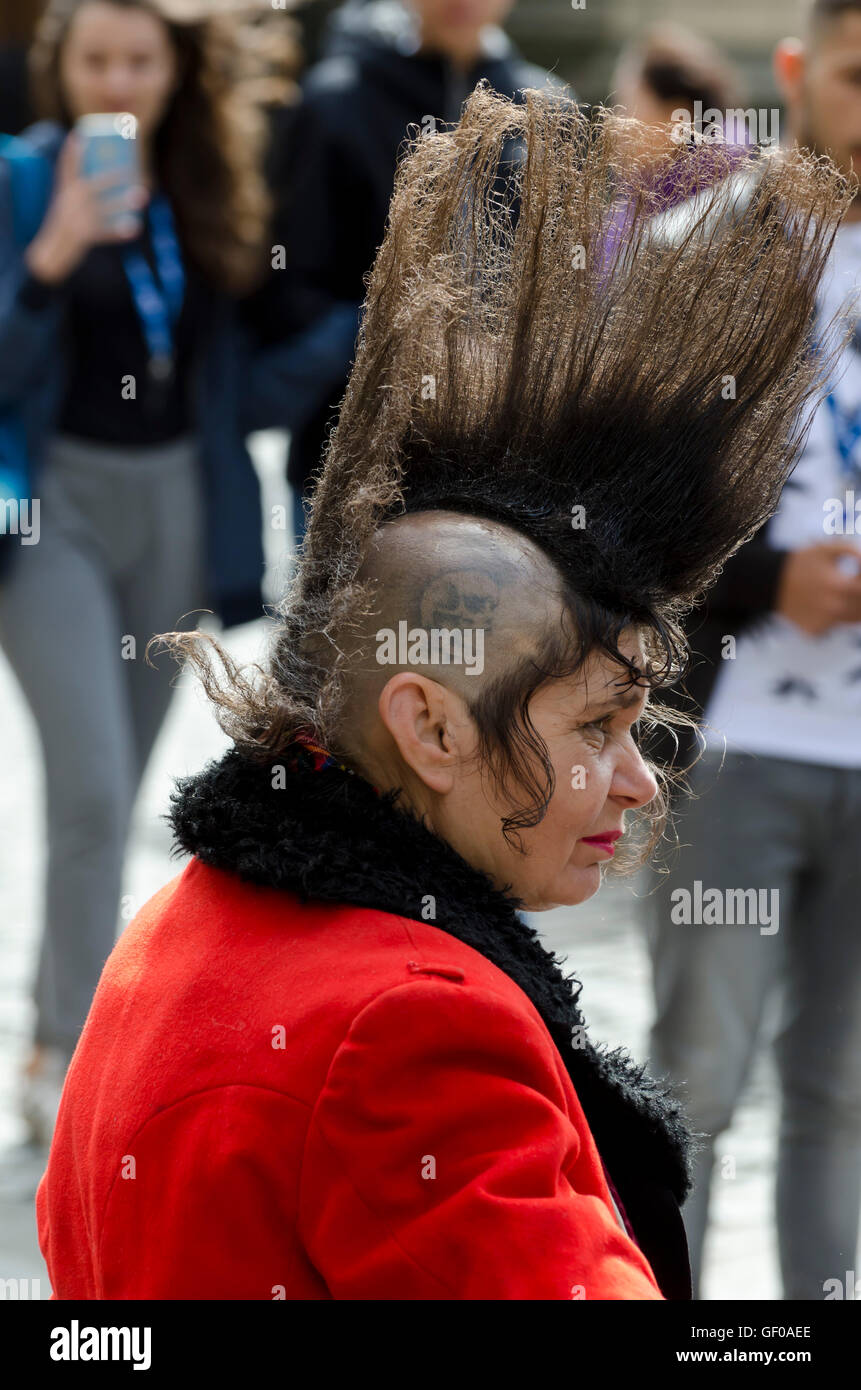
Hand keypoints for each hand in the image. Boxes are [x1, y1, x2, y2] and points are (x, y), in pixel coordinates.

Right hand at [23, 132, 148, 284]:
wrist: (56, 249)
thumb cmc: (68, 221)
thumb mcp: (69, 200)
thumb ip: (80, 184)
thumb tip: (97, 166)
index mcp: (67, 191)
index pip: (67, 167)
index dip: (71, 152)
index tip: (79, 135)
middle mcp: (72, 202)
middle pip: (96, 186)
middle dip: (114, 178)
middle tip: (132, 171)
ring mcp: (78, 219)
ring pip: (105, 208)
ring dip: (124, 202)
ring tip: (144, 195)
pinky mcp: (84, 236)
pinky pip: (106, 233)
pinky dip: (119, 232)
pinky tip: (135, 228)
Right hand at [774, 539, 860, 634]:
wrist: (770, 582)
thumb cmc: (800, 563)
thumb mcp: (826, 549)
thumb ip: (851, 550)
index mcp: (839, 586)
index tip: (855, 576)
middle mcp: (833, 608)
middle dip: (858, 596)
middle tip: (845, 586)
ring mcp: (824, 622)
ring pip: (852, 620)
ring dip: (852, 609)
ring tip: (837, 594)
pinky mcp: (814, 631)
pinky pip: (834, 628)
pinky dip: (833, 619)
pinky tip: (822, 606)